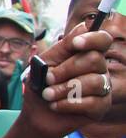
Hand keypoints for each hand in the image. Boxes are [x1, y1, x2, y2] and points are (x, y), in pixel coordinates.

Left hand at [17, 22, 113, 137]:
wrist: (35, 112)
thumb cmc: (41, 84)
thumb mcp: (46, 62)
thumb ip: (63, 46)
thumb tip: (83, 26)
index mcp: (87, 53)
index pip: (103, 39)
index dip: (92, 39)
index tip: (75, 44)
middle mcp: (100, 68)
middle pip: (95, 60)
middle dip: (65, 70)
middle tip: (47, 79)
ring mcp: (103, 87)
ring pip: (94, 82)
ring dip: (64, 89)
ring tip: (48, 95)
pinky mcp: (101, 106)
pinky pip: (93, 102)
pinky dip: (68, 104)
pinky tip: (56, 105)